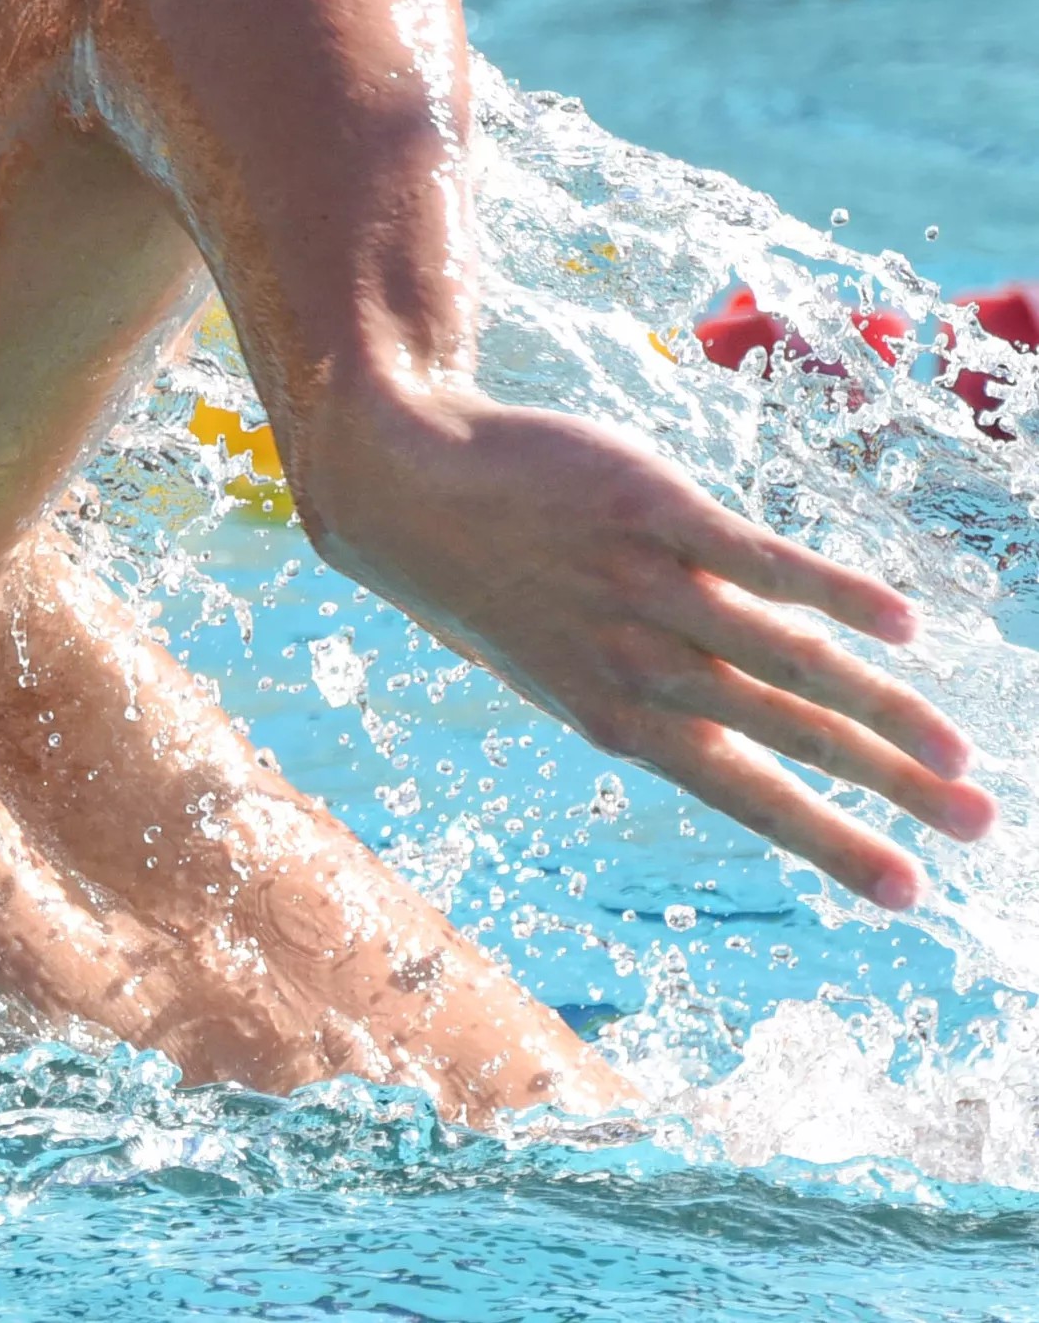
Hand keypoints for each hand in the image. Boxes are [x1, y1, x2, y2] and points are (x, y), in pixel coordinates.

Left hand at [290, 381, 990, 908]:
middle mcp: (640, 666)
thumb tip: (756, 715)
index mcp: (618, 718)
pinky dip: (833, 592)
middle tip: (979, 825)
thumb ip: (655, 691)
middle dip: (889, 790)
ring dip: (885, 710)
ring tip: (959, 753)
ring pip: (789, 662)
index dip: (830, 843)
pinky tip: (901, 623)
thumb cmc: (498, 578)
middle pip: (789, 737)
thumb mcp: (564, 659)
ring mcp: (649, 588)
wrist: (402, 489)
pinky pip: (759, 561)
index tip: (907, 892)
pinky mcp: (656, 511)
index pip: (745, 794)